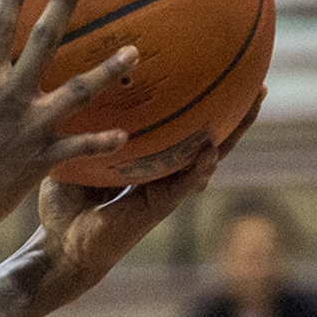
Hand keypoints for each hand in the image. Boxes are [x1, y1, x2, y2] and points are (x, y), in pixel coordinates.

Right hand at [0, 0, 136, 238]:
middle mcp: (8, 97)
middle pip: (43, 41)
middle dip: (63, 3)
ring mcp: (28, 127)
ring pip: (77, 91)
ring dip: (107, 70)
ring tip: (134, 51)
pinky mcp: (40, 158)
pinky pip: (79, 147)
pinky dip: (101, 142)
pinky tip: (126, 136)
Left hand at [35, 91, 261, 305]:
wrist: (60, 245)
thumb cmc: (62, 202)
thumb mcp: (72, 155)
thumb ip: (81, 129)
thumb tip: (75, 84)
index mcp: (146, 158)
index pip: (180, 126)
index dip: (199, 103)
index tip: (218, 71)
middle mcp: (162, 171)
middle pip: (207, 137)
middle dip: (234, 113)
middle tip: (257, 82)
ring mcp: (165, 189)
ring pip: (209, 158)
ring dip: (233, 134)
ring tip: (252, 107)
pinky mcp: (158, 207)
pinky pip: (184, 185)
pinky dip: (198, 169)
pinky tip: (209, 151)